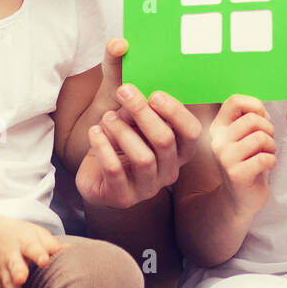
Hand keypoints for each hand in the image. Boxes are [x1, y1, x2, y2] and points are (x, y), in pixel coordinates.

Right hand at [0, 216, 63, 287]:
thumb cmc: (21, 236)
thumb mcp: (35, 233)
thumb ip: (50, 244)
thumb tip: (70, 252)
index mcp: (24, 242)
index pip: (32, 247)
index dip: (38, 254)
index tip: (45, 261)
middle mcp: (11, 257)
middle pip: (15, 264)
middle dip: (18, 272)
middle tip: (21, 279)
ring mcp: (4, 271)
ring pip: (8, 283)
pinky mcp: (2, 284)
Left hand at [75, 87, 201, 208]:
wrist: (97, 175)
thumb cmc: (122, 142)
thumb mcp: (134, 120)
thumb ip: (140, 106)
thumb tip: (133, 89)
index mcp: (179, 151)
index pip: (191, 133)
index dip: (176, 112)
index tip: (154, 94)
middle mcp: (169, 172)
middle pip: (165, 141)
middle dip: (143, 112)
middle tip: (124, 92)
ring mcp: (147, 188)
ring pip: (143, 158)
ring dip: (123, 131)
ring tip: (107, 116)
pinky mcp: (122, 198)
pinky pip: (115, 171)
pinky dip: (103, 147)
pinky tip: (94, 133)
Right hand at [208, 95, 276, 215]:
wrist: (239, 199)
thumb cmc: (247, 163)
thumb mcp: (244, 137)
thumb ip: (250, 119)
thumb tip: (262, 111)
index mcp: (219, 128)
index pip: (234, 101)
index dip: (254, 104)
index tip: (262, 117)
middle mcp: (218, 141)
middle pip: (252, 119)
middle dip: (269, 129)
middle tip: (267, 142)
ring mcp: (225, 158)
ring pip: (260, 137)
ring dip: (272, 146)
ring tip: (267, 154)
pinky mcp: (236, 175)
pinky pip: (264, 158)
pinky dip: (272, 161)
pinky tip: (267, 166)